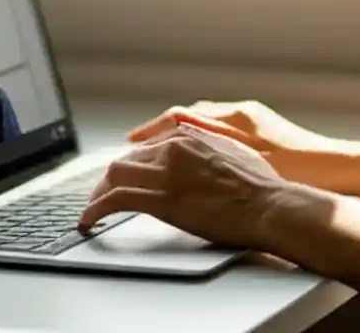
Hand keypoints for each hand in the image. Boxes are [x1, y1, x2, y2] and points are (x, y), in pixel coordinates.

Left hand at [80, 124, 305, 249]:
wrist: (270, 206)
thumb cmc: (262, 188)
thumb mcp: (235, 155)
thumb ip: (210, 153)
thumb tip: (203, 163)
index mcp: (189, 137)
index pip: (145, 147)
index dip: (130, 165)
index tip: (124, 178)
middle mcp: (173, 148)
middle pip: (125, 159)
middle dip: (110, 180)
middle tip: (103, 198)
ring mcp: (165, 173)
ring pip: (114, 175)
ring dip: (98, 194)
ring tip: (93, 211)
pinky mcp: (160, 199)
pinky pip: (115, 200)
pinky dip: (95, 210)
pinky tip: (89, 222)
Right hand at [129, 100, 334, 154]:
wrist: (343, 171)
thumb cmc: (301, 168)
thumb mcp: (247, 159)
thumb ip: (211, 143)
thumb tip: (177, 131)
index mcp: (235, 117)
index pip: (180, 115)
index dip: (152, 130)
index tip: (132, 141)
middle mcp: (242, 114)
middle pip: (190, 116)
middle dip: (162, 131)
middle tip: (139, 147)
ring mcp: (254, 123)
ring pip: (206, 124)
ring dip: (182, 135)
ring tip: (162, 151)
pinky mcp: (265, 135)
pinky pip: (221, 133)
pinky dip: (202, 141)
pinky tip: (199, 158)